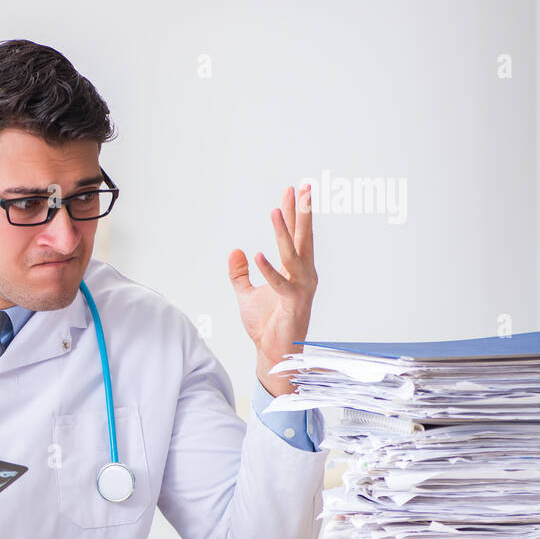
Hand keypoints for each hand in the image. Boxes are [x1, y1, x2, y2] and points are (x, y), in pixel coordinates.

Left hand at [227, 184, 317, 396]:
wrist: (271, 352)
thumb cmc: (265, 324)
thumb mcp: (246, 294)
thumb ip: (240, 273)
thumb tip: (235, 251)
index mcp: (295, 271)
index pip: (294, 236)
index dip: (292, 213)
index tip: (292, 190)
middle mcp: (303, 276)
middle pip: (303, 239)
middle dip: (303, 212)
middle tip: (304, 187)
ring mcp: (301, 290)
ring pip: (293, 255)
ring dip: (284, 233)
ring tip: (275, 210)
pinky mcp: (293, 305)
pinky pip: (281, 284)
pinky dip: (269, 270)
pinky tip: (257, 254)